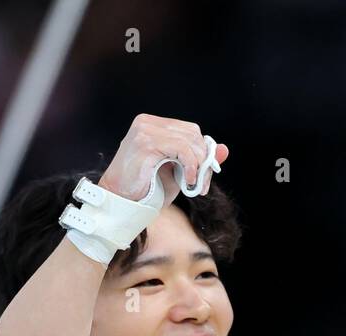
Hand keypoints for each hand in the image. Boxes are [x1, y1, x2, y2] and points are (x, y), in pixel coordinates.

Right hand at [98, 113, 228, 202]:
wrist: (122, 202)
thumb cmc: (146, 189)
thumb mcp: (179, 173)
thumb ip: (199, 160)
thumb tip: (224, 149)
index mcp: (153, 125)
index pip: (190, 130)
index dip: (202, 152)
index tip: (203, 175)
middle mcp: (148, 123)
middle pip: (193, 133)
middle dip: (203, 159)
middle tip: (201, 184)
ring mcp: (145, 130)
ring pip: (190, 140)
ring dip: (198, 166)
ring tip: (194, 185)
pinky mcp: (146, 143)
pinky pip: (182, 149)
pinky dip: (191, 166)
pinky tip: (188, 180)